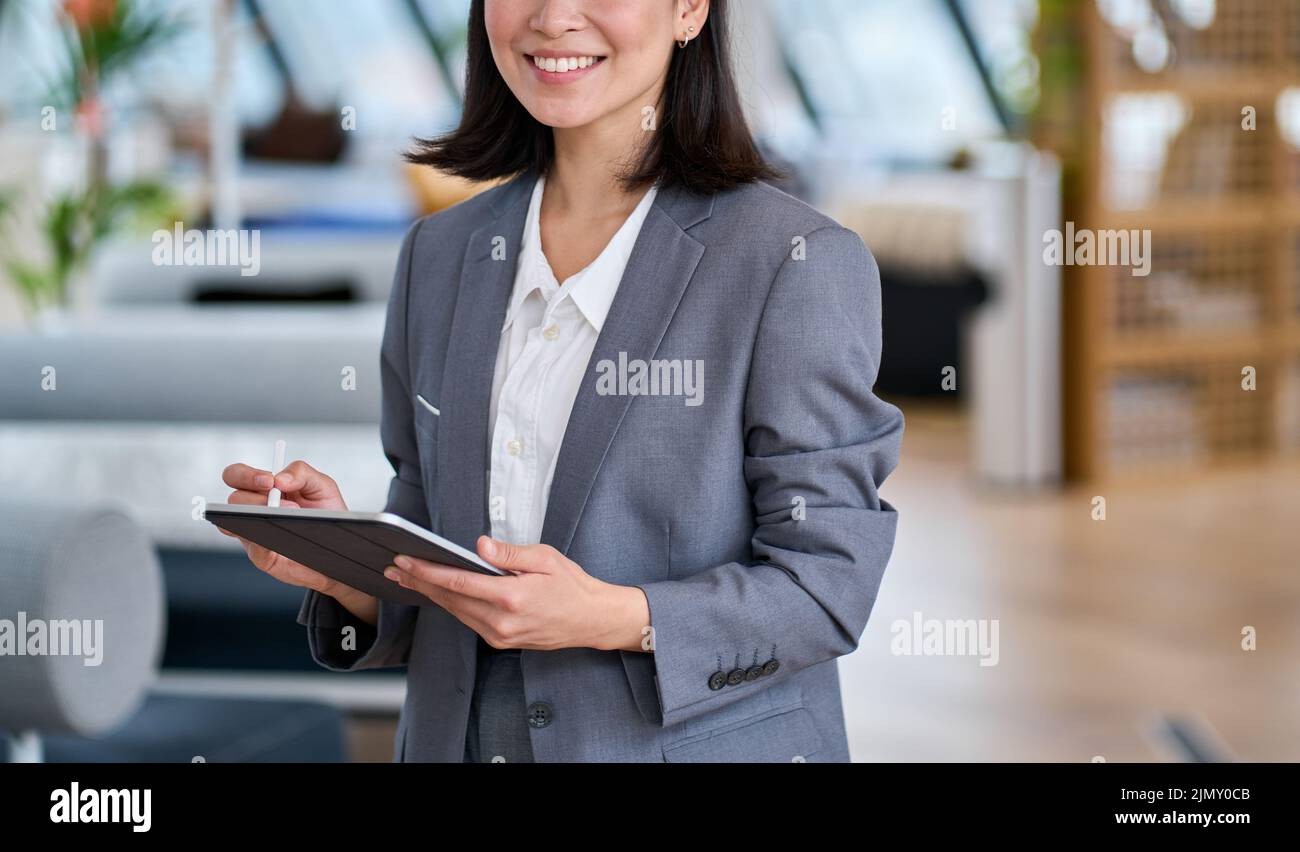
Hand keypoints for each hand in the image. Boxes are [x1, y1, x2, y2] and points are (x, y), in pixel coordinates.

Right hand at [220, 460, 375, 623]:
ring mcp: (254, 533)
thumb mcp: (322, 486)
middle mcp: (253, 510)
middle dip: (253, 496)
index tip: (270, 480)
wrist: (340, 546)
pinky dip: (263, 540)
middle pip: (233, 499)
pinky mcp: (262, 556)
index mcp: (264, 489)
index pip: (237, 476)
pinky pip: (253, 548)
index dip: (246, 475)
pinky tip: (281, 535)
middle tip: (275, 496)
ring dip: (260, 515)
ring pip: (235, 523)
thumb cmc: (327, 514)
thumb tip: (279, 479)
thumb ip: (302, 472)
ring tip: (291, 514)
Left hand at [386, 536, 651, 651]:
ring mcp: (500, 636)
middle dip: (420, 582)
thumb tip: (479, 545)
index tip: (405, 560)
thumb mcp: (545, 558)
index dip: (427, 571)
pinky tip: (439, 592)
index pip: (458, 583)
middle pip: (450, 599)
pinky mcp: (501, 641)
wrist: (591, 620)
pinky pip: (468, 620)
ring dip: (431, 594)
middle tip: (395, 567)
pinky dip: (451, 604)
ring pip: (456, 611)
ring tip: (409, 577)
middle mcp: (501, 622)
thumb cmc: (572, 585)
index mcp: (511, 597)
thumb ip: (509, 553)